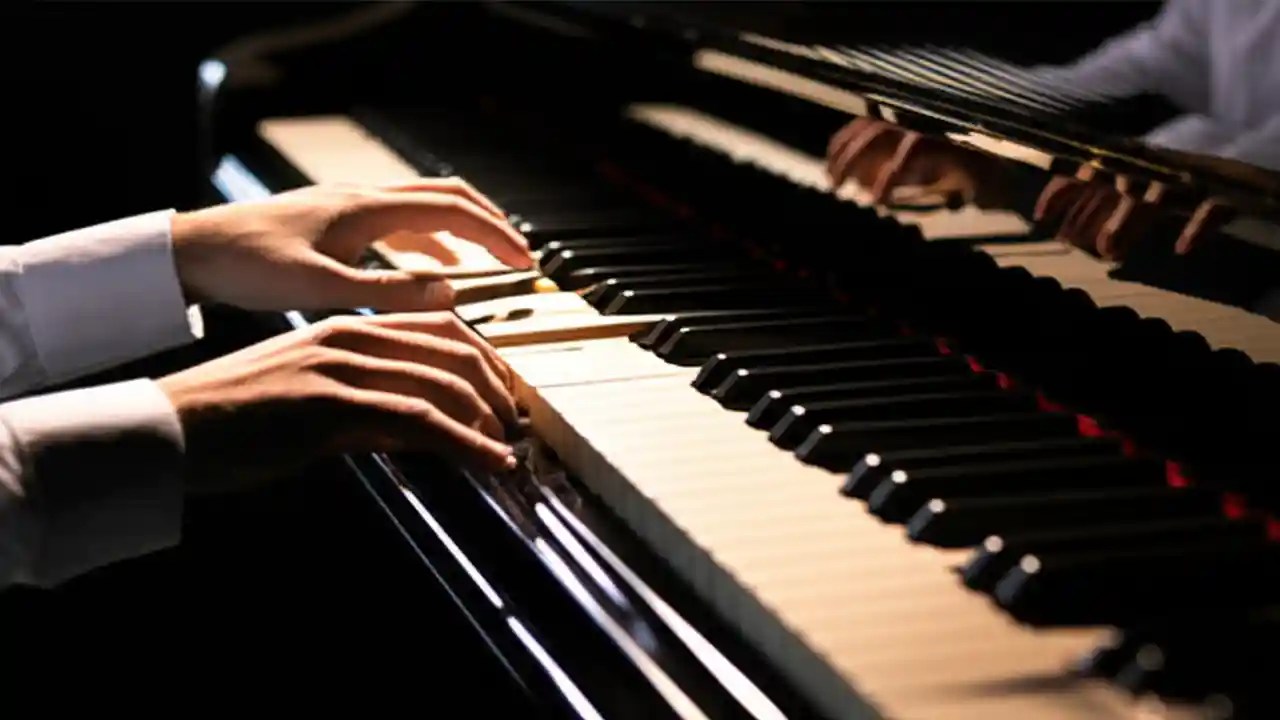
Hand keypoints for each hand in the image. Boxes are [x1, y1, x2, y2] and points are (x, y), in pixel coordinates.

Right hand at [157, 312, 518, 491]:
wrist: (167, 430)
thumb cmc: (231, 420)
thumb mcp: (308, 399)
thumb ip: (364, 403)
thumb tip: (417, 427)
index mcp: (342, 328)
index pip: (435, 326)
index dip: (483, 359)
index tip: (504, 394)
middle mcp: (347, 337)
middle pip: (452, 348)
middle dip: (497, 388)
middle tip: (517, 424)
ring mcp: (339, 368)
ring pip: (442, 382)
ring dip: (489, 419)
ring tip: (509, 449)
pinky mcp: (329, 406)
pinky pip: (417, 419)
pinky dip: (465, 442)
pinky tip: (489, 461)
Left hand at [170, 179, 533, 311]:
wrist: (194, 251)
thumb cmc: (248, 267)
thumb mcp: (320, 290)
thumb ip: (388, 293)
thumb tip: (452, 293)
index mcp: (365, 209)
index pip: (452, 210)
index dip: (495, 235)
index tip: (526, 262)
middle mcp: (363, 198)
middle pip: (447, 197)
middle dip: (491, 225)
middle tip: (521, 257)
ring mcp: (351, 207)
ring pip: (426, 207)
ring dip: (465, 232)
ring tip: (492, 262)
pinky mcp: (338, 222)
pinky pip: (401, 223)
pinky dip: (432, 242)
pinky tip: (436, 271)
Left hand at [826, 118, 1010, 206]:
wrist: (996, 183)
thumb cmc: (952, 178)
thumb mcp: (908, 176)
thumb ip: (880, 173)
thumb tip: (849, 177)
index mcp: (904, 125)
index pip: (863, 124)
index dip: (841, 143)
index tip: (829, 170)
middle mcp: (915, 121)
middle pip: (867, 125)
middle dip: (843, 153)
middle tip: (833, 184)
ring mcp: (931, 128)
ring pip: (883, 131)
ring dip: (858, 159)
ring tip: (849, 190)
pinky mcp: (947, 143)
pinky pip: (911, 150)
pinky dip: (890, 174)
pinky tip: (879, 196)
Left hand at [1034, 169, 1235, 258]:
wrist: (1240, 171)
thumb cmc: (1175, 184)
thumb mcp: (1135, 194)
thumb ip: (1106, 214)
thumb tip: (1076, 242)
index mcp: (1133, 164)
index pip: (1090, 168)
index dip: (1063, 189)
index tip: (1038, 215)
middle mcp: (1156, 168)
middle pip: (1120, 184)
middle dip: (1091, 210)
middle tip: (1070, 242)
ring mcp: (1188, 178)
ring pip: (1156, 196)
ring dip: (1130, 221)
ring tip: (1109, 251)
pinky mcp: (1223, 193)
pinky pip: (1211, 207)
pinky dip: (1198, 226)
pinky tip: (1183, 248)